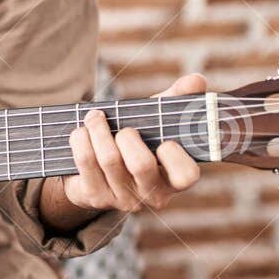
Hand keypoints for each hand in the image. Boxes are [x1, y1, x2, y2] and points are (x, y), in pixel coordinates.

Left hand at [62, 73, 206, 213]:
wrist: (96, 171)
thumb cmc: (135, 142)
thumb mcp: (155, 123)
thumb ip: (176, 101)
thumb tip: (197, 79)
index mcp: (174, 179)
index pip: (186, 176)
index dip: (176, 157)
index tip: (165, 141)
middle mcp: (152, 195)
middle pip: (141, 164)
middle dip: (128, 136)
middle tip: (123, 128)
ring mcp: (123, 199)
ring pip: (109, 160)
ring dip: (98, 130)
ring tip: (95, 117)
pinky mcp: (95, 198)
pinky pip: (86, 162)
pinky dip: (81, 139)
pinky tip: (81, 131)